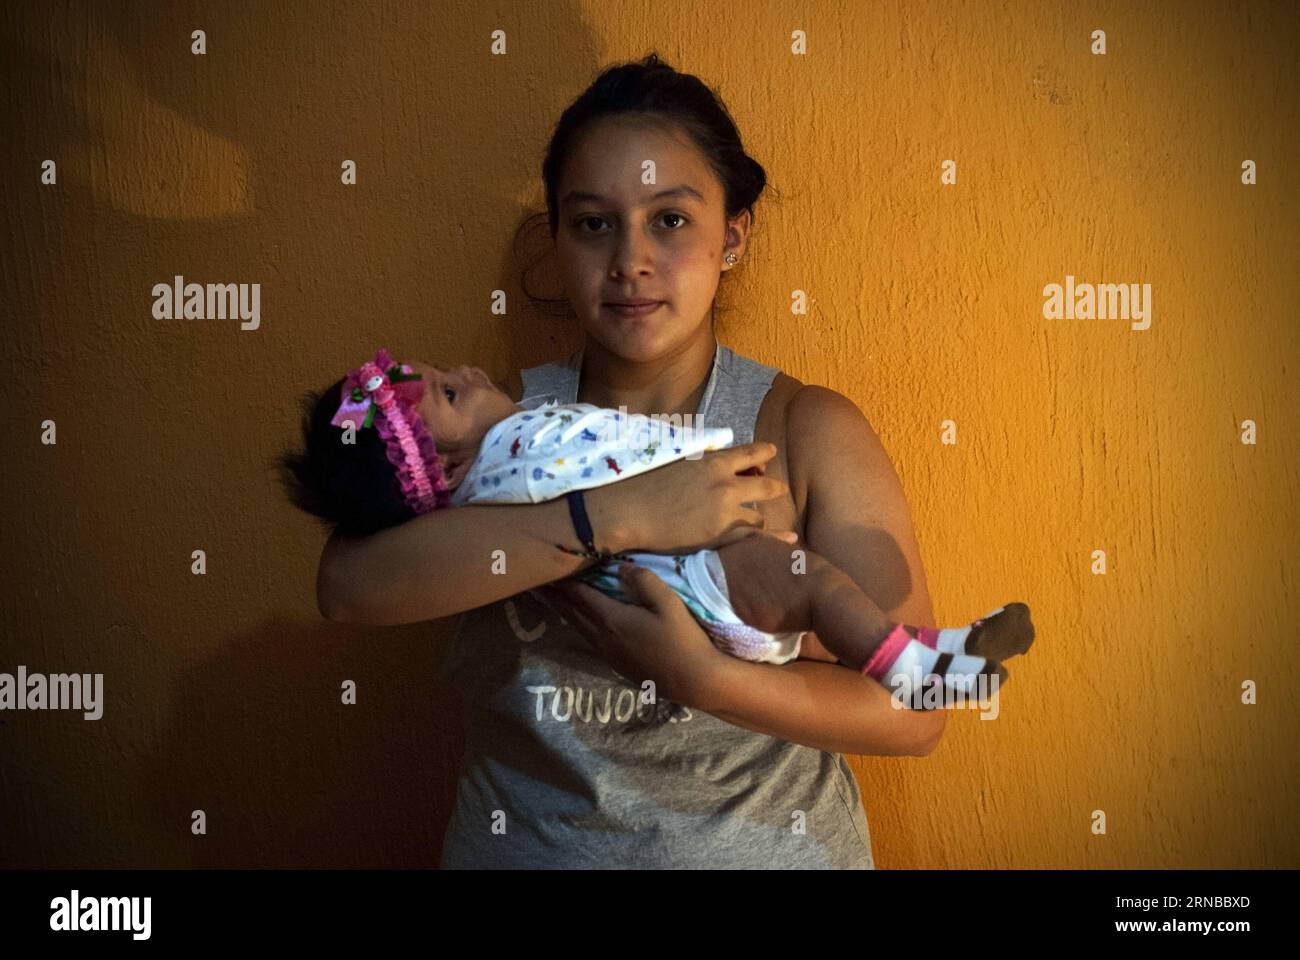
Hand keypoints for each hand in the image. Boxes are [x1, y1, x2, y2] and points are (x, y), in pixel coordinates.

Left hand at [539, 564, 730, 708]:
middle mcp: (603, 637)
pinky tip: (579, 621)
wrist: (695, 681)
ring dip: (564, 611)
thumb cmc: (684, 639)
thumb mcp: (669, 603)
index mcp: (612, 619)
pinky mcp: (616, 663)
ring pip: (578, 627)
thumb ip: (643, 580)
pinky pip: (588, 638)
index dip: (563, 581)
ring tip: (552, 598)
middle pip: (572, 612)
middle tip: (540, 580)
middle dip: (556, 595)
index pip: (579, 595)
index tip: (550, 567)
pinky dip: (577, 624)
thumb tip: (620, 566)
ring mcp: (608, 653)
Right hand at [589, 441, 796, 553]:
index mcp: (713, 462)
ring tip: (763, 523)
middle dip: (775, 488)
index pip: (750, 452)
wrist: (627, 510)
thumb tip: (709, 454)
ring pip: (758, 515)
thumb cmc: (641, 482)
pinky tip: (789, 541)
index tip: (771, 453)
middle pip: (766, 486)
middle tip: (780, 490)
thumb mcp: (674, 458)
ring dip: (760, 518)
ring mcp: (725, 512)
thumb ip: (697, 457)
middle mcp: (725, 484)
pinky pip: (754, 539)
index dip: (764, 452)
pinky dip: (773, 539)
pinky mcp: (719, 536)